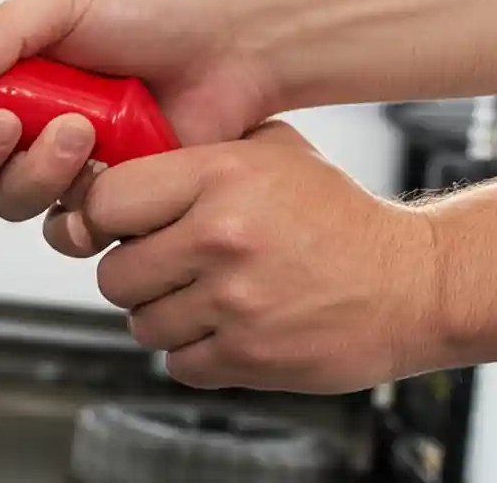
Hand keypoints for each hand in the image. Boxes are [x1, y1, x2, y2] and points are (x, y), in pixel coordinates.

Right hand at [0, 0, 277, 241]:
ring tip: (89, 134)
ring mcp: (70, 167)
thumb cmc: (156, 9)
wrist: (235, 43)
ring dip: (43, 174)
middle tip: (30, 125)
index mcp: (10, 79)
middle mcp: (31, 126)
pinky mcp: (111, 201)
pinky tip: (116, 170)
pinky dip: (87, 210)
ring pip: (17, 202)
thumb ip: (0, 30)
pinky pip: (73, 230)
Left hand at [69, 121, 438, 392]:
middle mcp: (221, 237)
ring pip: (139, 322)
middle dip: (133, 273)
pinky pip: (177, 362)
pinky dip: (193, 352)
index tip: (118, 224)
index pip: (105, 200)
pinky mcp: (248, 356)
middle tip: (167, 266)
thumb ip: (191, 149)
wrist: (410, 282)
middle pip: (112, 273)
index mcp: (218, 176)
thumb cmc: (333, 214)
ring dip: (162, 315)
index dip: (102, 217)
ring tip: (203, 296)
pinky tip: (225, 326)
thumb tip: (108, 157)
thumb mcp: (269, 149)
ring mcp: (233, 302)